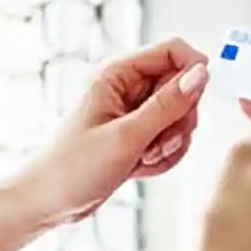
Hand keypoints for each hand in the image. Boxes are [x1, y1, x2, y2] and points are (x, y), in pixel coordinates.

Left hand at [33, 37, 210, 223]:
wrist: (50, 201)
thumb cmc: (74, 167)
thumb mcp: (126, 136)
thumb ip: (167, 104)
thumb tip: (201, 74)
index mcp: (117, 72)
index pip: (173, 50)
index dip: (192, 72)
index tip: (194, 103)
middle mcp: (127, 86)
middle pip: (182, 85)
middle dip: (178, 119)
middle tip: (157, 143)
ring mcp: (134, 110)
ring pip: (180, 113)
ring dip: (171, 141)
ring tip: (144, 157)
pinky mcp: (138, 132)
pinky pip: (171, 136)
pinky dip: (164, 154)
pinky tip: (141, 166)